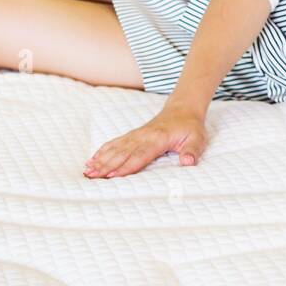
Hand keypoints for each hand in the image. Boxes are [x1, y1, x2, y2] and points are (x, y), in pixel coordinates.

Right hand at [84, 103, 207, 177]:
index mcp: (158, 139)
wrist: (183, 108)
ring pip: (116, 148)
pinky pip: (116, 143)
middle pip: (123, 153)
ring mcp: (137, 135)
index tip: (112, 175)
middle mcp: (144, 136)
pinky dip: (103, 151)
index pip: (140, 155)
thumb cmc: (190, 126)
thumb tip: (188, 162)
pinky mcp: (133, 135)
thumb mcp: (197, 138)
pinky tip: (92, 159)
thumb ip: (192, 151)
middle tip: (92, 176)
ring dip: (101, 159)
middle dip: (106, 165)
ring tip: (87, 170)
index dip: (126, 166)